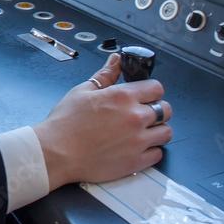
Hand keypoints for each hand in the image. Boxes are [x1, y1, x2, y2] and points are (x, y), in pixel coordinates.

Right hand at [33, 53, 172, 190]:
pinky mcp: (136, 162)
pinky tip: (137, 146)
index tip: (144, 95)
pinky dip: (151, 150)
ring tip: (141, 131)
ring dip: (157, 130)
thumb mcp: (83, 91)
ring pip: (166, 132)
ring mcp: (138, 142)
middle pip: (166, 110)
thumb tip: (116, 61)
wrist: (56, 153)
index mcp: (123, 97)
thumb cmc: (65, 123)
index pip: (157, 88)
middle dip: (157, 109)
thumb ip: (105, 76)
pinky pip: (158, 154)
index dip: (150, 90)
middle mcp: (135, 118)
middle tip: (142, 113)